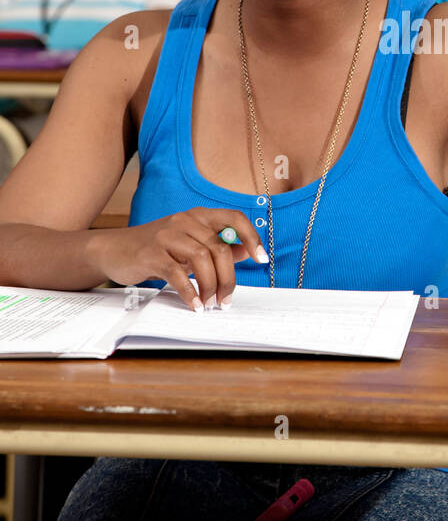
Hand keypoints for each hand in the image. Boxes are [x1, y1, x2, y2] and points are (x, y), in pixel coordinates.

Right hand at [92, 209, 266, 310]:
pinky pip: (177, 274)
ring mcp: (167, 235)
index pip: (234, 218)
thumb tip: (246, 251)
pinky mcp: (151, 253)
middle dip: (228, 278)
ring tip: (210, 302)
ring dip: (211, 286)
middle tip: (225, 299)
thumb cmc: (156, 248)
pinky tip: (194, 303)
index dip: (252, 237)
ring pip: (202, 260)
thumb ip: (217, 246)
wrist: (113, 249)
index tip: (262, 259)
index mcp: (198, 216)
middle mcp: (185, 220)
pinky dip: (189, 292)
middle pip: (220, 248)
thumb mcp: (189, 244)